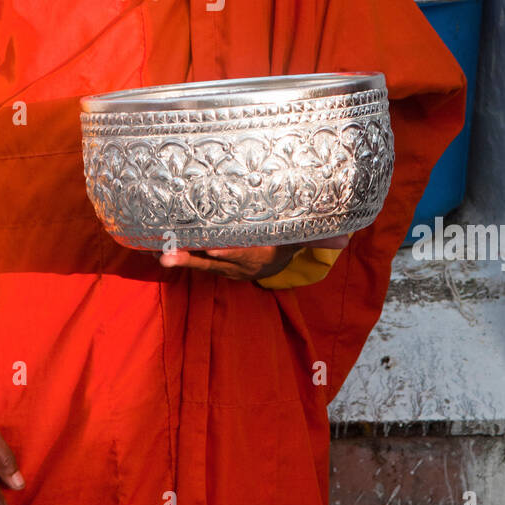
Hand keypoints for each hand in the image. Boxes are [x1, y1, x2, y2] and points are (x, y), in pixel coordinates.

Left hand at [157, 234, 350, 280]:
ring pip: (201, 264)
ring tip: (161, 255)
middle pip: (215, 262)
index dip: (231, 254)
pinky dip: (180, 257)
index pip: (245, 255)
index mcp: (262, 256)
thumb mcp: (302, 237)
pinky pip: (196, 262)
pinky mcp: (213, 266)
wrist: (275, 263)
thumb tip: (344, 239)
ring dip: (181, 259)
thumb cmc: (287, 239)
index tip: (214, 251)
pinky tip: (159, 250)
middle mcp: (241, 266)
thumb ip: (318, 236)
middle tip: (171, 254)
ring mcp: (225, 268)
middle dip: (194, 258)